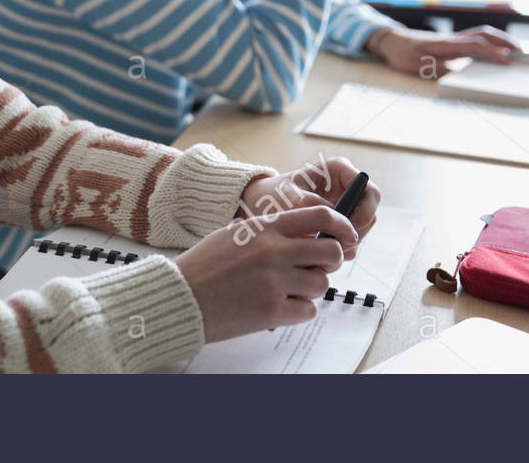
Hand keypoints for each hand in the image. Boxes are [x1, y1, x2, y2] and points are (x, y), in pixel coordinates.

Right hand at [173, 206, 353, 342]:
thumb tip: (310, 238)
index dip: (342, 225)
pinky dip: (299, 311)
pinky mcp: (273, 310)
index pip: (320, 217)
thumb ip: (272, 233)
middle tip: (317, 268)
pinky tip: (278, 306)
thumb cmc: (206, 266)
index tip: (348, 234)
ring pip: (322, 284)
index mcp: (265, 227)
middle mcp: (274, 251)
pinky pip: (308, 311)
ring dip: (311, 289)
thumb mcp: (237, 234)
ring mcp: (274, 281)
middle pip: (331, 252)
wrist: (180, 296)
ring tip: (287, 290)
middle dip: (331, 262)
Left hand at [236, 156, 380, 258]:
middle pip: (369, 215)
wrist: (259, 208)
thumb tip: (340, 224)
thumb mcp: (288, 198)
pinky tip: (317, 255)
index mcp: (338, 171)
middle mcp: (346, 188)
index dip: (364, 213)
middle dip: (355, 234)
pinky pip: (349, 242)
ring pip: (361, 231)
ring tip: (320, 253)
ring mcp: (344, 208)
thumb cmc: (271, 196)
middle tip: (334, 248)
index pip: (369, 192)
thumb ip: (313, 207)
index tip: (347, 231)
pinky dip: (337, 252)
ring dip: (345, 246)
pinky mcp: (338, 225)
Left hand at [370, 25, 517, 76]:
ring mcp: (454, 39)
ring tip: (515, 51)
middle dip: (504, 42)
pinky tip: (498, 51)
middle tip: (522, 53)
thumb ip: (436, 69)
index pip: (474, 45)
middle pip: (484, 34)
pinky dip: (491, 42)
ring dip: (500, 40)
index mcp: (446, 44)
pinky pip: (476, 39)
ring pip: (482, 34)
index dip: (491, 52)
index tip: (506, 61)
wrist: (392, 40)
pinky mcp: (453, 42)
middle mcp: (453, 38)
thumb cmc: (402, 53)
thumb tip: (457, 72)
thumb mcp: (416, 66)